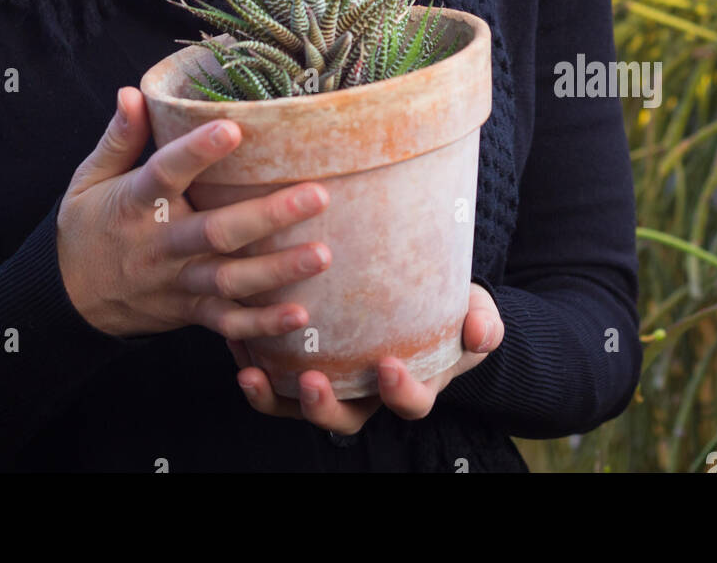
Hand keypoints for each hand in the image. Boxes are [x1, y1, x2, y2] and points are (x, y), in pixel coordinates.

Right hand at [56, 86, 332, 338]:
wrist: (69, 300)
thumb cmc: (89, 225)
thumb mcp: (90, 178)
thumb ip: (119, 138)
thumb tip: (133, 92)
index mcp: (134, 204)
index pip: (166, 172)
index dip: (197, 151)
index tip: (233, 127)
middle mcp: (160, 245)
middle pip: (216, 233)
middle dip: (268, 217)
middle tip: (318, 195)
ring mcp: (177, 283)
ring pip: (231, 280)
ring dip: (278, 270)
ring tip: (323, 254)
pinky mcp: (189, 313)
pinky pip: (228, 324)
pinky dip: (263, 325)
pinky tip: (300, 314)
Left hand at [227, 282, 503, 433]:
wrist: (423, 296)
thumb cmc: (451, 309)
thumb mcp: (475, 312)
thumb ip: (482, 323)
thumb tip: (480, 333)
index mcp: (412, 384)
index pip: (410, 402)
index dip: (401, 393)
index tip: (389, 367)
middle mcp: (367, 393)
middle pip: (343, 419)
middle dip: (324, 407)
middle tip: (311, 381)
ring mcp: (334, 381)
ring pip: (298, 405)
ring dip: (273, 395)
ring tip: (251, 372)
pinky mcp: (301, 362)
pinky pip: (271, 377)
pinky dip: (252, 363)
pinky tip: (234, 341)